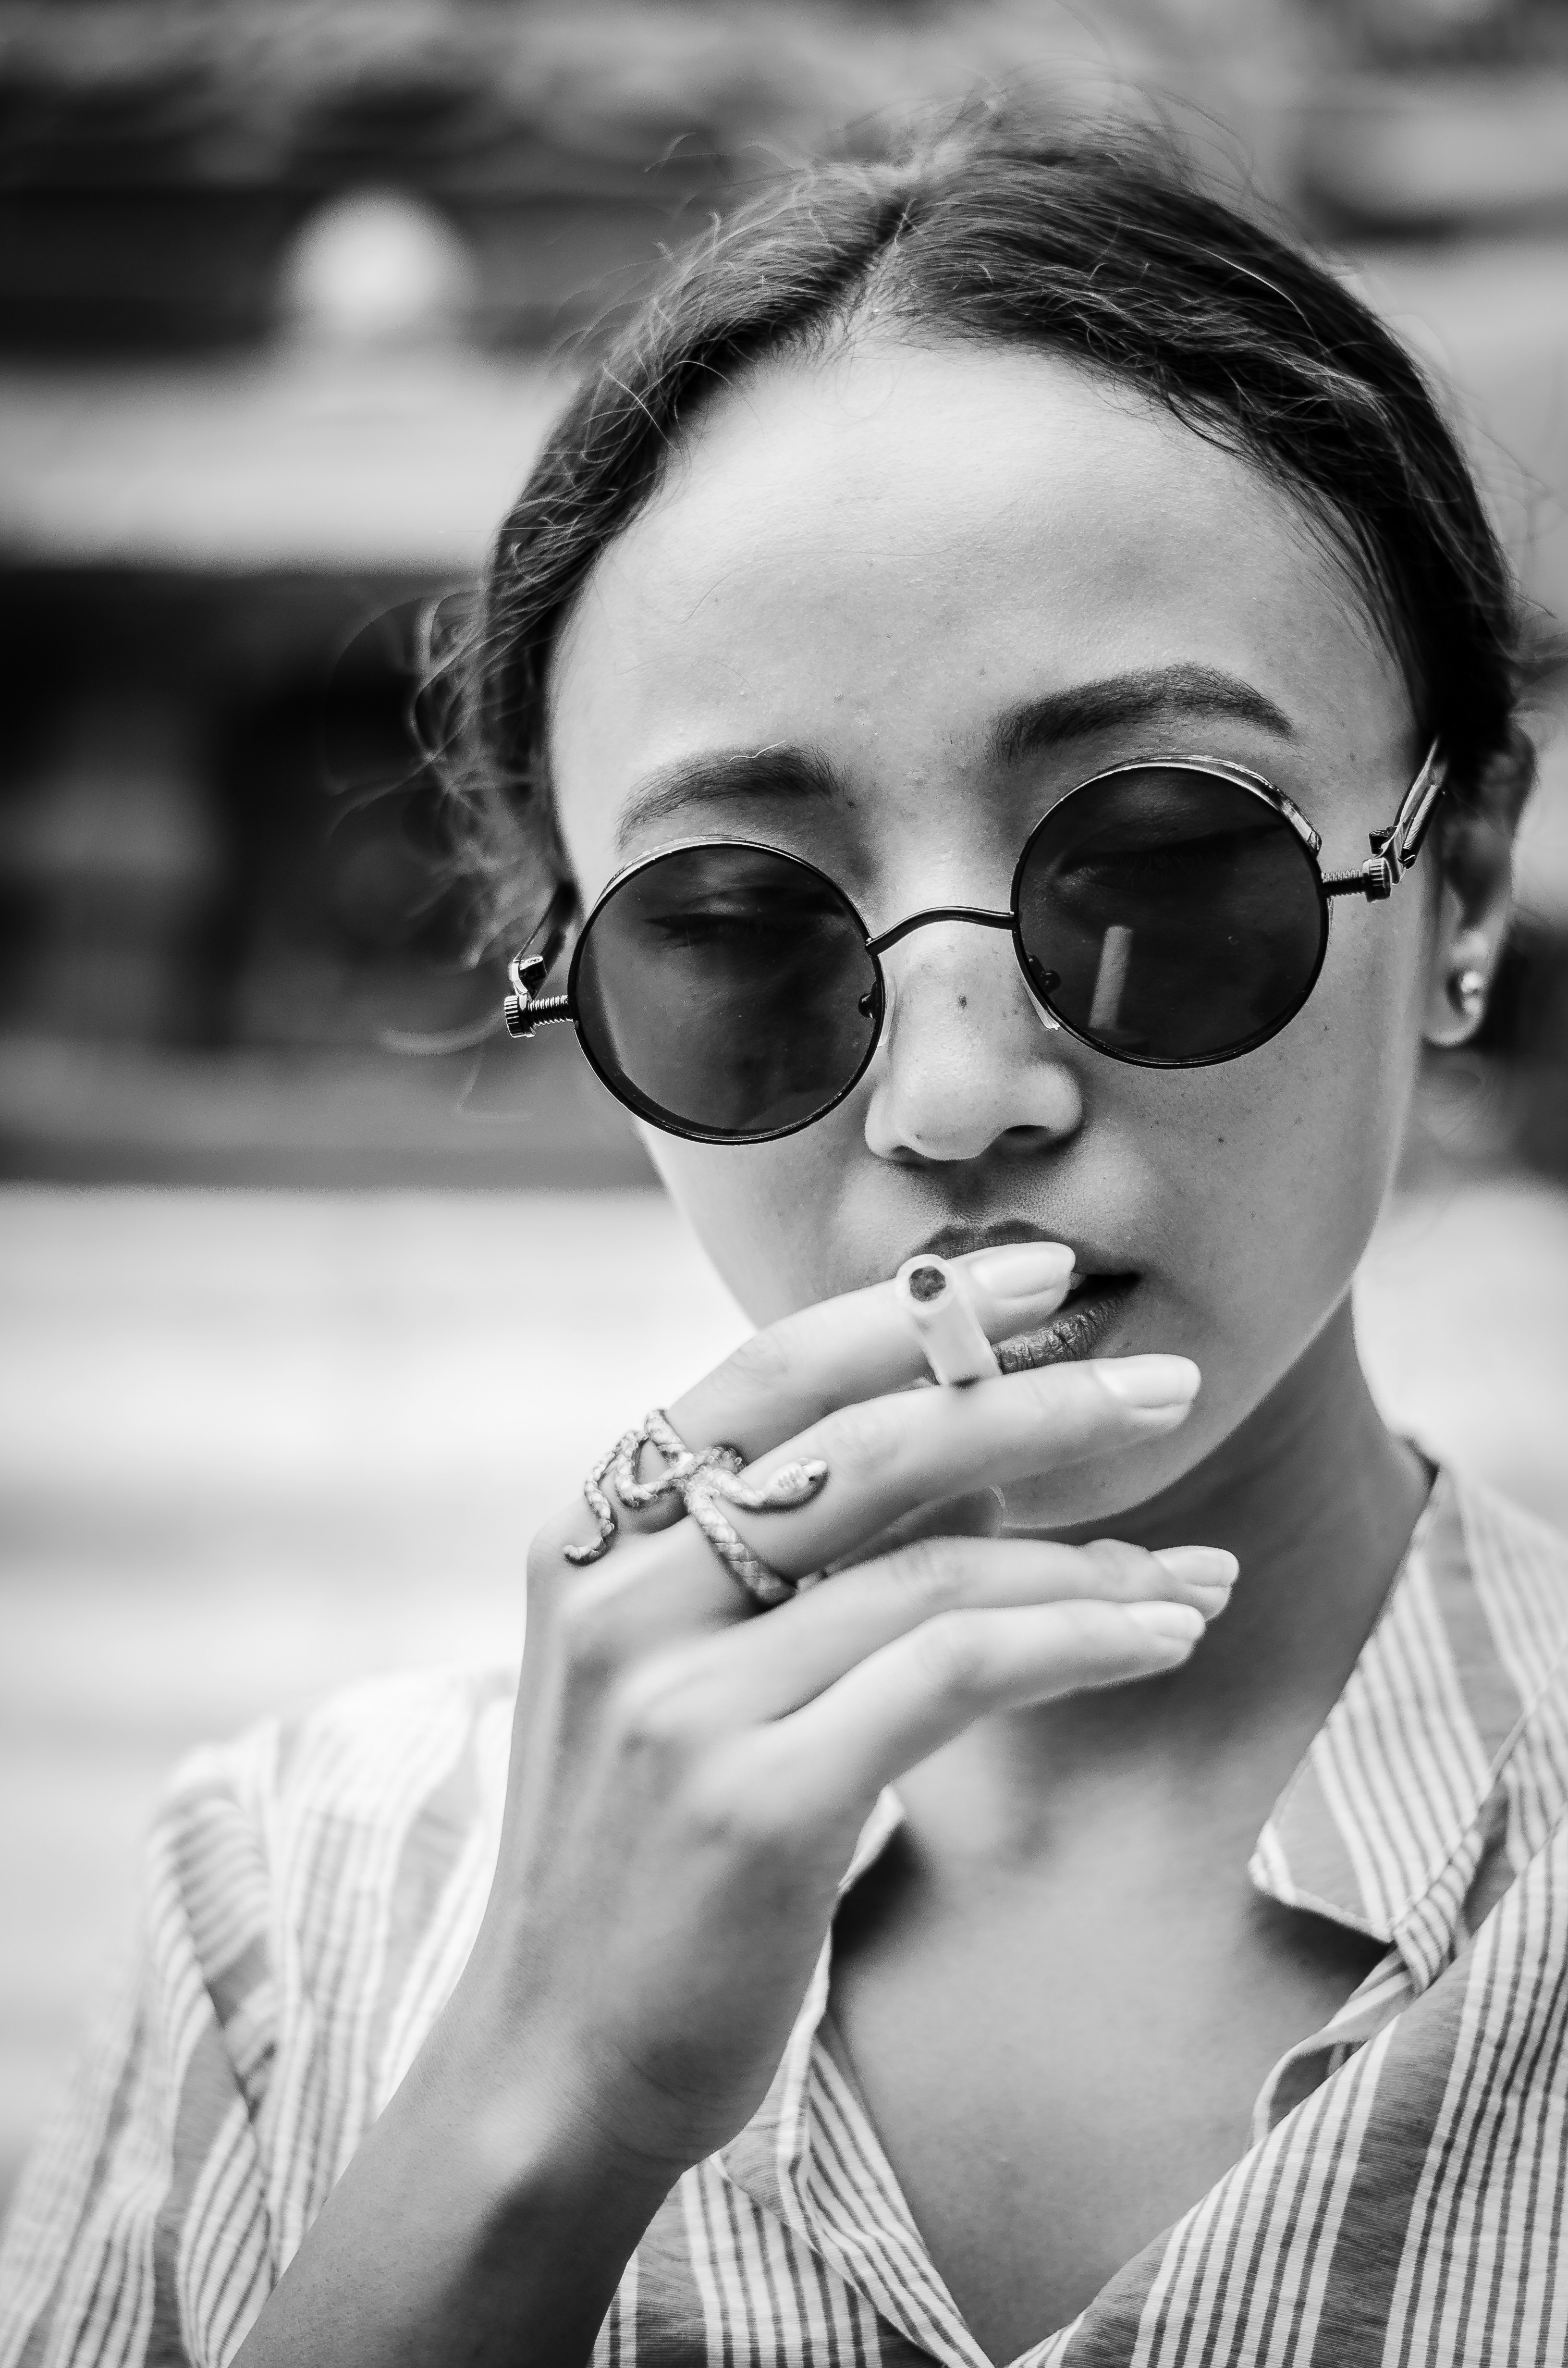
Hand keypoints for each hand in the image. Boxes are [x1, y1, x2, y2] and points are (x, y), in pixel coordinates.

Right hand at [450, 1241, 1235, 2184]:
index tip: (1041, 1277)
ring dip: (1091, 1558)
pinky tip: (1157, 1639)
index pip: (766, 1376)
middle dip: (1034, 1401)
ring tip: (1192, 1577)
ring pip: (932, 1568)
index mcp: (592, 1541)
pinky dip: (1075, 1638)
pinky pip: (954, 1672)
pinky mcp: (753, 1800)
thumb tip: (976, 1464)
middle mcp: (624, 1596)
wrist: (553, 2057)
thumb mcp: (674, 1675)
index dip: (907, 1311)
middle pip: (866, 1446)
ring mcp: (681, 1698)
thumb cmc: (640, 1857)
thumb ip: (787, 1561)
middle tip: (1168, 1384)